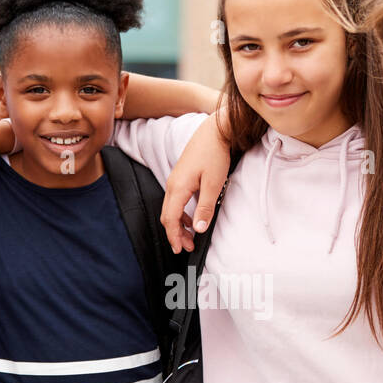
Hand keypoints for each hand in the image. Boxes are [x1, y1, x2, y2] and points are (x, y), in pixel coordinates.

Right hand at [161, 113, 230, 252]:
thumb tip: (198, 229)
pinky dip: (180, 213)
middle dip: (175, 234)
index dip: (174, 237)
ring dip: (178, 224)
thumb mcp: (213, 185)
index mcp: (178, 188)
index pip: (170, 219)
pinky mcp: (180, 177)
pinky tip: (191, 217)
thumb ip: (204, 208)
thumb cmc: (214, 155)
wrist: (215, 132)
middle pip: (167, 216)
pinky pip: (175, 200)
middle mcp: (172, 185)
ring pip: (170, 209)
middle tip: (186, 246)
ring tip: (190, 235)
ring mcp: (175, 180)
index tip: (179, 250)